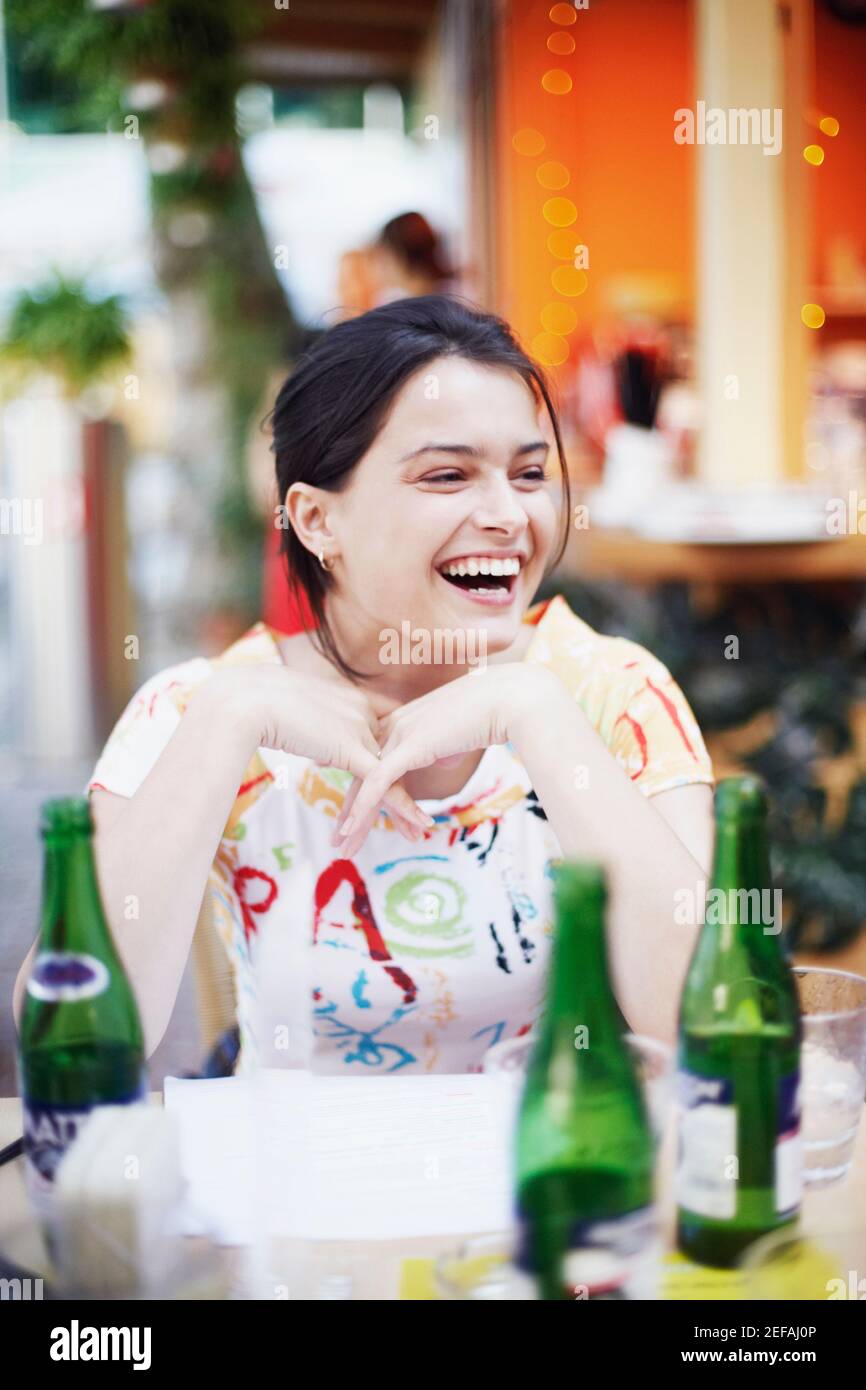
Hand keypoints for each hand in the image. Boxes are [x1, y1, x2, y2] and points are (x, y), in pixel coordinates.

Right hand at [188, 665, 432, 842]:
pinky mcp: (353, 751)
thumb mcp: (293, 711)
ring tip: (418, 832)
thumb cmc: (256, 703)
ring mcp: (361, 731)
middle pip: (393, 759)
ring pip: (393, 776)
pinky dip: (403, 808)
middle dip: (405, 789)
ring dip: (406, 809)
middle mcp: (363, 714)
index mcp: (353, 703)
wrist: (245, 702)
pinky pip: (386, 785)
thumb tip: (317, 746)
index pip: (380, 739)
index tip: (396, 783)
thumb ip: (314, 728)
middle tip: (417, 819)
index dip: (390, 765)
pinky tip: (419, 826)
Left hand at [333, 663, 551, 856]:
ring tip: (343, 846)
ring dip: (354, 819)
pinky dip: (364, 808)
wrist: (511, 698)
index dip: (361, 785)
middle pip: (362, 772)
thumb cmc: (496, 711)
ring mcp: (401, 734)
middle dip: (349, 808)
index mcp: (406, 718)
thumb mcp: (461, 731)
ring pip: (366, 783)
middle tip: (339, 837)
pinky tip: (352, 828)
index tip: (348, 809)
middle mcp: (397, 724)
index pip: (374, 758)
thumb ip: (445, 744)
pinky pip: (379, 782)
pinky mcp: (411, 746)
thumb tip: (444, 760)